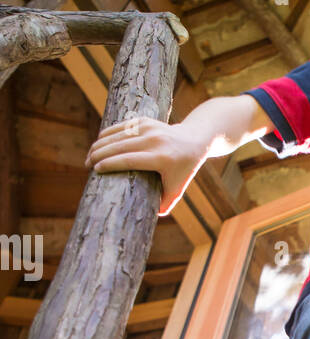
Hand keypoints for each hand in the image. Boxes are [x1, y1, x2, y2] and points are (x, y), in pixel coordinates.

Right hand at [85, 116, 205, 216]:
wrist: (193, 141)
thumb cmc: (183, 170)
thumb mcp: (177, 189)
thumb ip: (164, 205)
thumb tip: (148, 218)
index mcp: (162, 158)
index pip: (130, 160)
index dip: (111, 164)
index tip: (96, 170)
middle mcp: (155, 140)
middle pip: (120, 146)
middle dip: (100, 154)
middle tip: (87, 165)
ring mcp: (149, 128)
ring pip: (118, 134)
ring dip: (100, 144)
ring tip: (89, 156)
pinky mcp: (145, 120)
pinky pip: (121, 126)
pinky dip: (107, 134)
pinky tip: (98, 143)